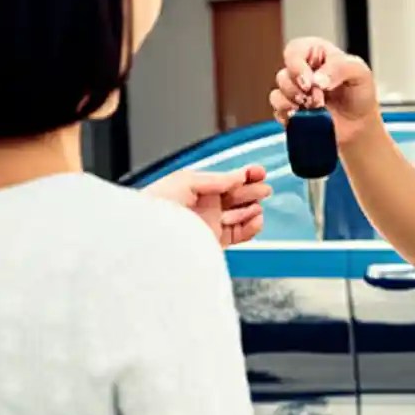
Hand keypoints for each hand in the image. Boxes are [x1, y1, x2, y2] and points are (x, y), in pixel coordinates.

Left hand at [144, 164, 271, 246]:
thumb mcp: (185, 181)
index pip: (224, 181)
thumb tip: (236, 177)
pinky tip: (256, 219)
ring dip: (251, 208)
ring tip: (258, 204)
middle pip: (235, 197)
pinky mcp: (213, 243)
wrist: (149, 237)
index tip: (258, 172)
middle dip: (251, 190)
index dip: (243, 175)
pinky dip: (250, 227)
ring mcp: (209, 225)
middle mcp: (202, 207)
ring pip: (239, 216)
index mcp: (194, 189)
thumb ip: (215, 179)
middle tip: (265, 187)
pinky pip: (238, 234)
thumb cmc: (155, 207)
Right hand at [271, 37, 379, 143]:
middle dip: (300, 90)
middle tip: (319, 100)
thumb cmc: (359, 93)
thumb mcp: (359, 72)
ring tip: (316, 109)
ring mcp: (294, 91)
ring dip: (296, 104)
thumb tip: (317, 79)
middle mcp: (301, 70)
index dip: (297, 66)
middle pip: (284, 75)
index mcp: (316, 52)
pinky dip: (290, 116)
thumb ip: (339, 68)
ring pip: (278, 94)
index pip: (294, 50)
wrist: (360, 124)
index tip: (309, 82)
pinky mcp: (290, 111)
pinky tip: (305, 118)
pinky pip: (278, 112)